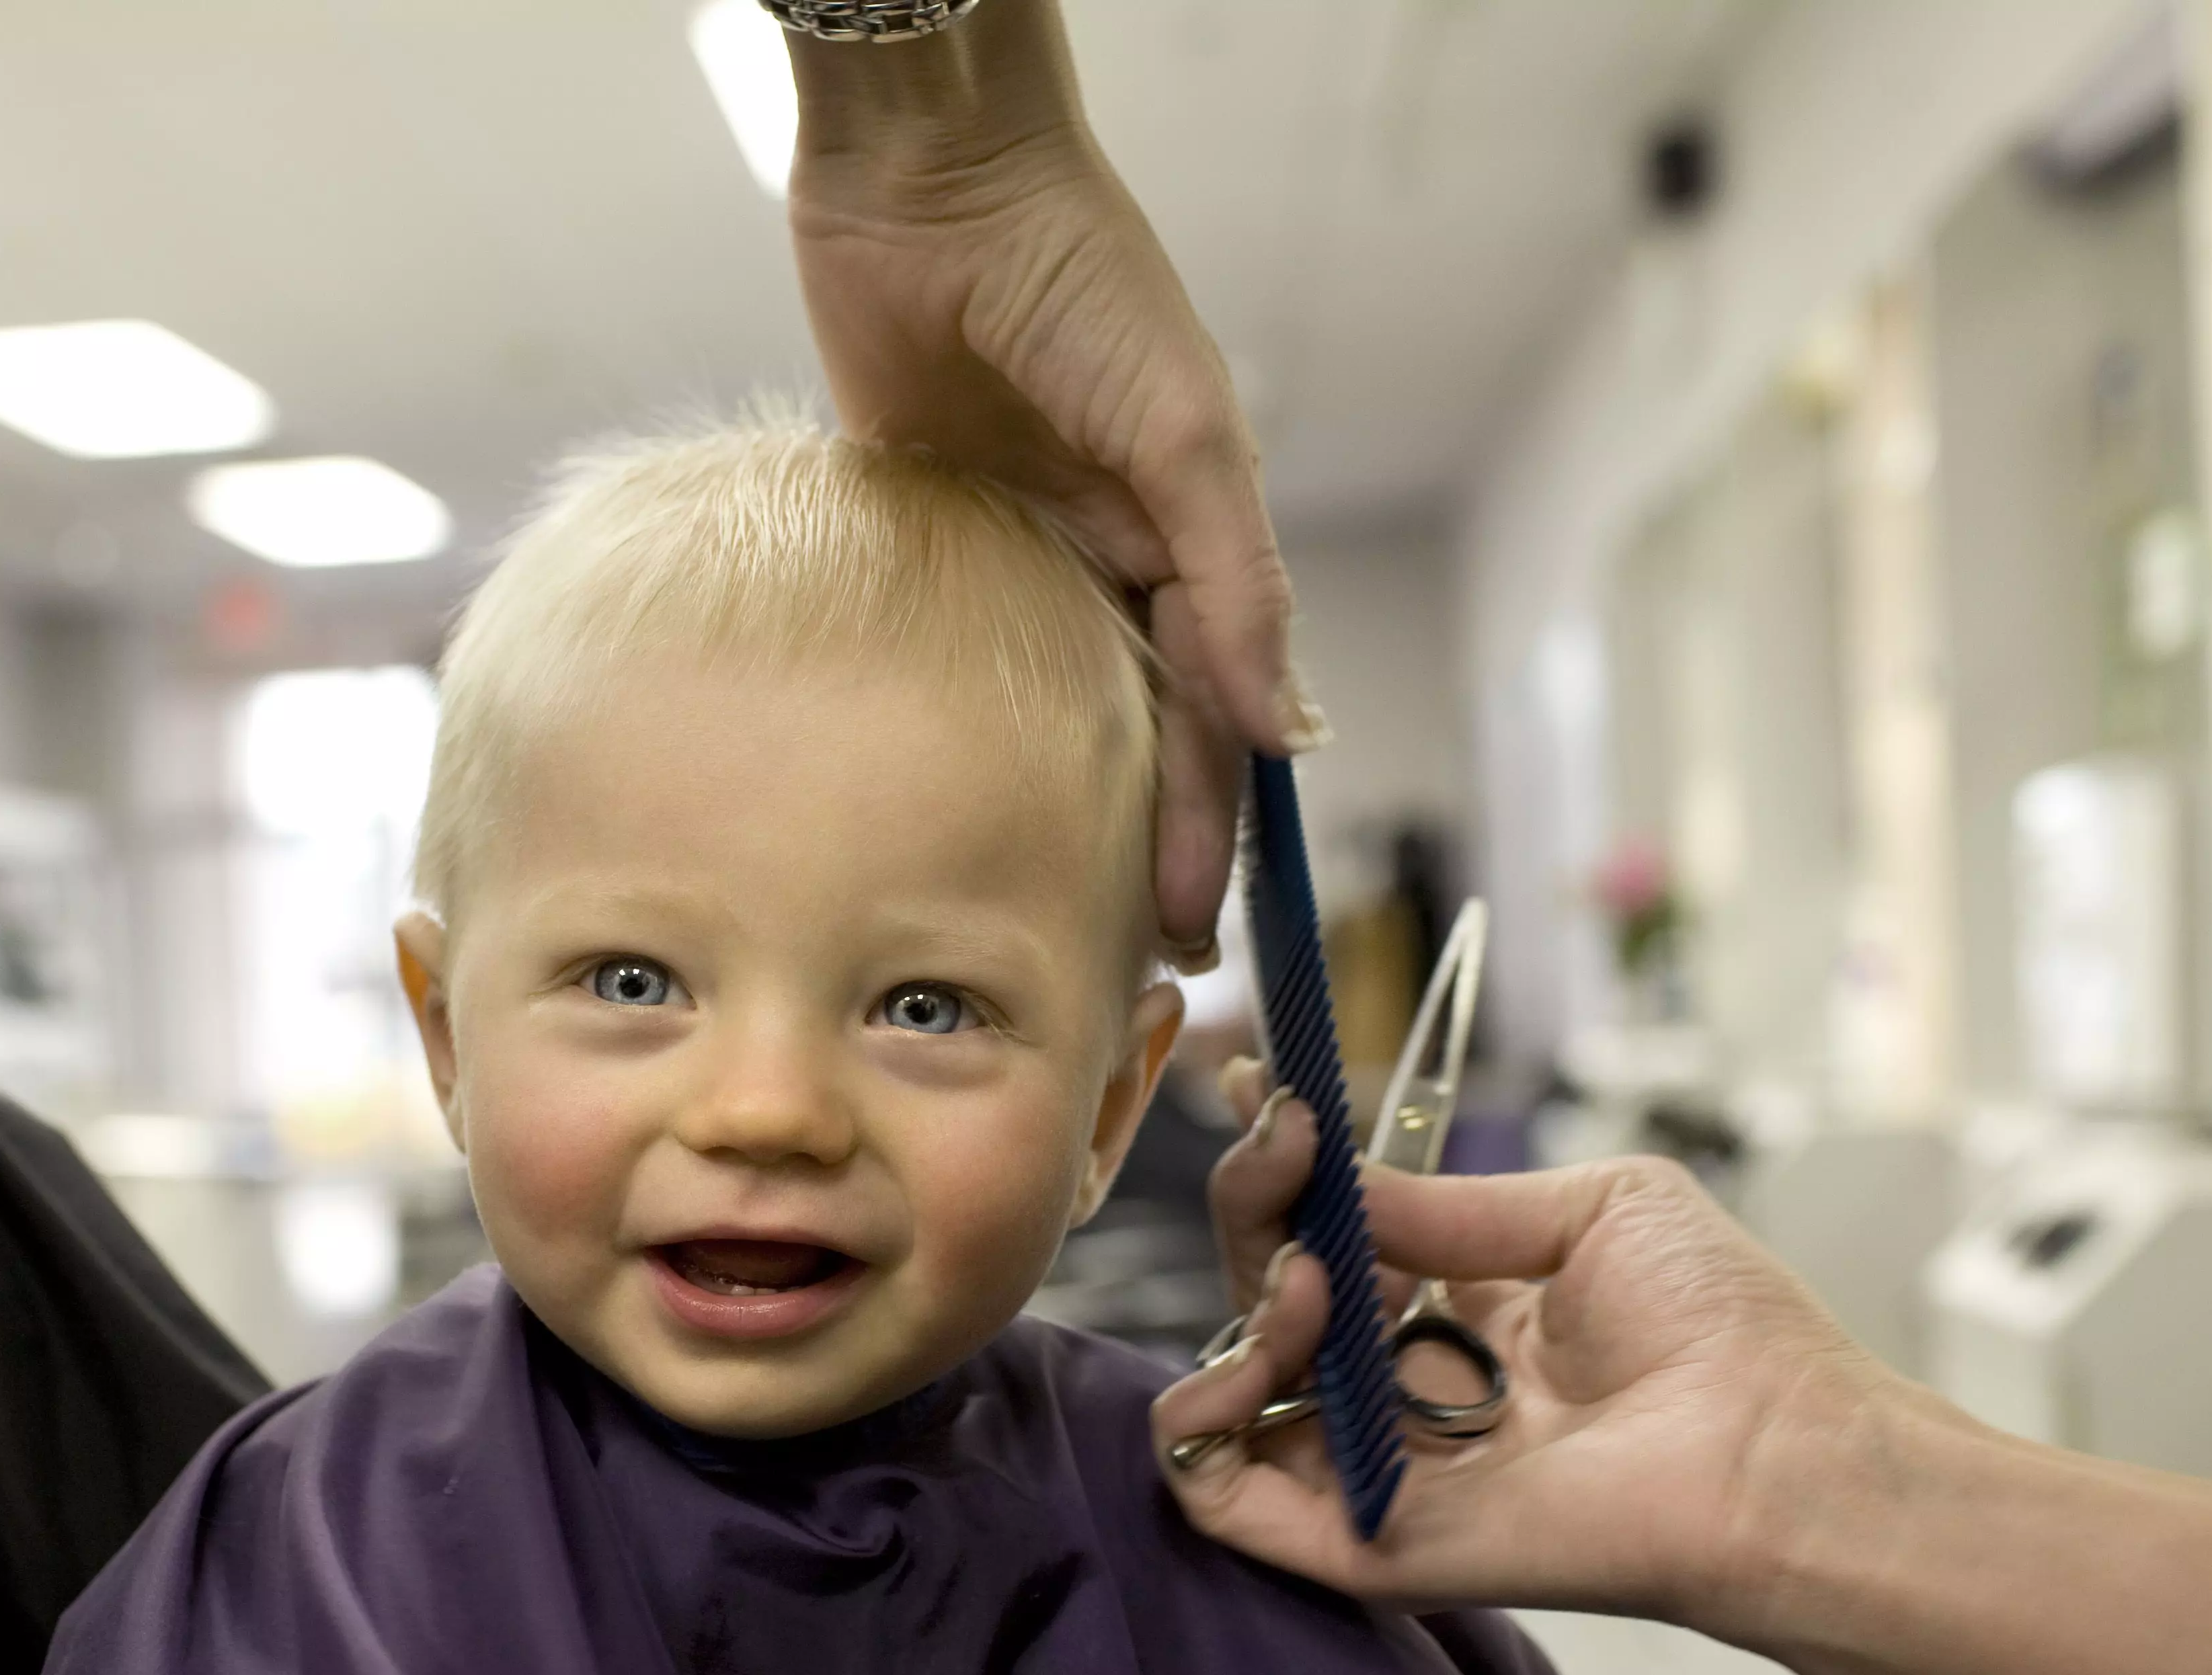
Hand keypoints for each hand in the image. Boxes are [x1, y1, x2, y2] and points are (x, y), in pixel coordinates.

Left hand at [781, 1, 1316, 967]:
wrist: (935, 180)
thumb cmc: (1078, 279)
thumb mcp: (1181, 428)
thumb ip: (1234, 577)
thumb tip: (1287, 725)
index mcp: (1182, 534)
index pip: (1212, 710)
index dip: (1210, 819)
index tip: (1199, 923)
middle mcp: (1107, 552)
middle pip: (1136, 728)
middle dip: (1145, 840)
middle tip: (1133, 957)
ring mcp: (1017, 546)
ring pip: (1050, 705)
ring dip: (1057, 804)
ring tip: (1048, 910)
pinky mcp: (924, 530)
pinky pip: (953, 646)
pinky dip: (962, 723)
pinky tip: (945, 802)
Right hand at [1151, 1058, 1923, 1649]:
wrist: (1782, 1453)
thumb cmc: (1726, 1332)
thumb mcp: (1591, 1210)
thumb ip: (1448, 1205)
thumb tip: (1335, 1182)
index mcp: (1460, 1318)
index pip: (1332, 1243)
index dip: (1287, 1173)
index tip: (1263, 1091)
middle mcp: (1407, 1395)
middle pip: (1272, 1301)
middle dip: (1257, 1212)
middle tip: (1284, 1149)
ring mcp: (1379, 1471)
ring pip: (1236, 1390)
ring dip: (1242, 1310)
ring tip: (1311, 1275)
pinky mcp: (1367, 1540)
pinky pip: (1225, 1497)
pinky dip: (1195, 1425)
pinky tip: (1247, 1358)